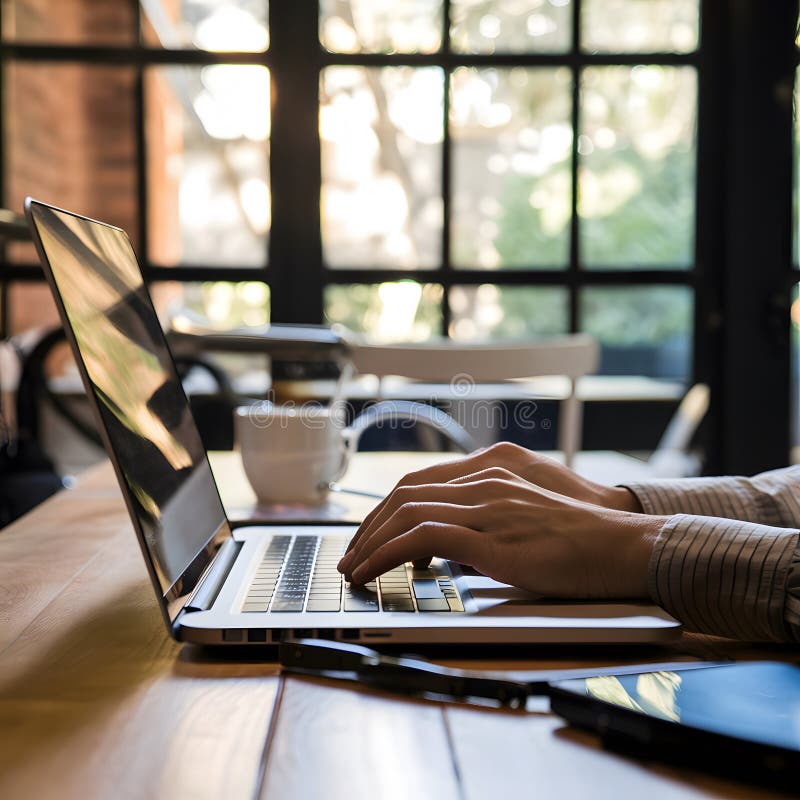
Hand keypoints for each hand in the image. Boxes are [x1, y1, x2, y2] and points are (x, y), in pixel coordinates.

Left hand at [342, 442, 640, 562]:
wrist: (625, 547)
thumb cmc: (581, 544)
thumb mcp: (524, 526)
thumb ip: (485, 529)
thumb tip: (450, 552)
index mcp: (491, 476)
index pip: (419, 485)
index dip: (385, 511)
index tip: (368, 537)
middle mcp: (484, 484)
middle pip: (404, 495)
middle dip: (368, 526)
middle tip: (350, 556)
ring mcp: (487, 508)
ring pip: (406, 513)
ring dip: (370, 542)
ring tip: (352, 569)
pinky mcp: (492, 539)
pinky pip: (422, 539)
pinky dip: (388, 554)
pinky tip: (374, 571)